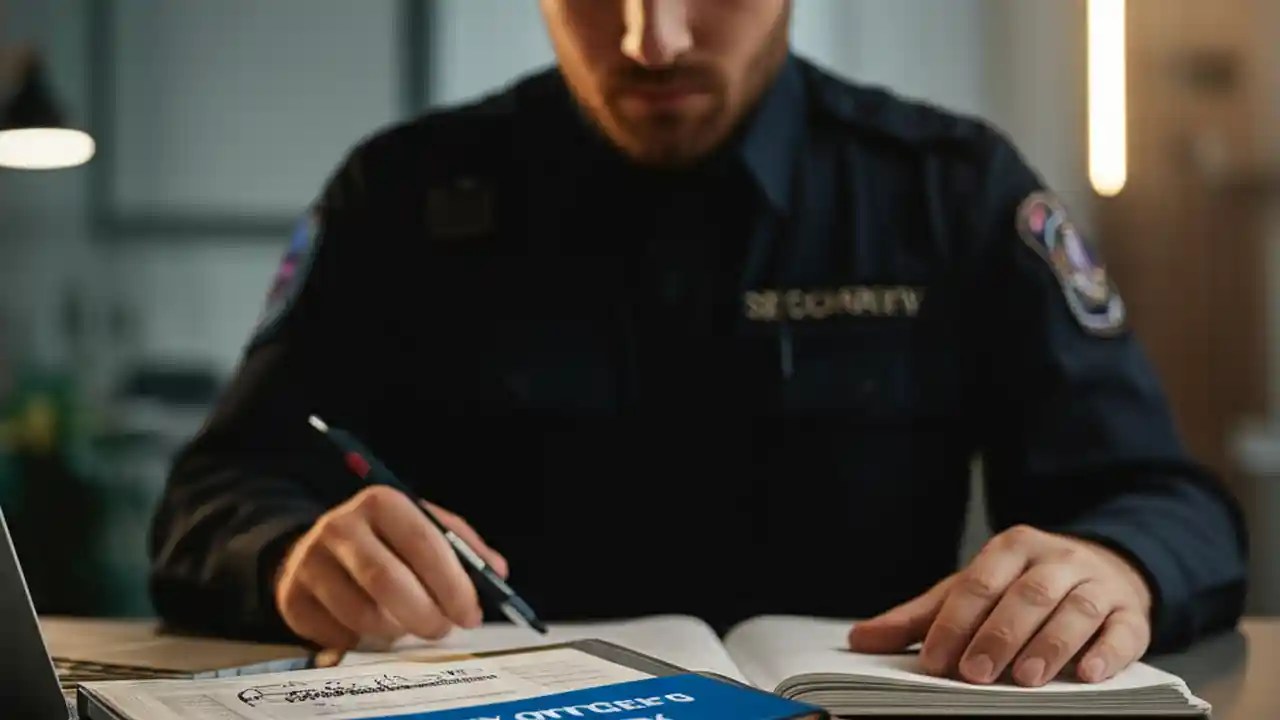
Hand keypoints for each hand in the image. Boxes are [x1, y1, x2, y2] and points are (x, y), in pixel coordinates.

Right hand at [274, 486, 507, 648]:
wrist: (317, 546)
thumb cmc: (385, 540)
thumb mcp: (423, 527)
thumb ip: (463, 548)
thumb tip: (498, 574)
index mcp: (382, 501)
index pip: (423, 543)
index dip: (452, 583)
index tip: (471, 613)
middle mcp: (341, 526)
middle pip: (388, 581)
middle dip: (426, 615)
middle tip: (443, 630)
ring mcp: (310, 562)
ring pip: (363, 615)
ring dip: (396, 631)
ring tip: (406, 624)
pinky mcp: (291, 597)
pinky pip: (338, 636)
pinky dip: (363, 641)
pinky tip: (370, 627)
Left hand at [849, 525, 1151, 686]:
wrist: (1103, 570)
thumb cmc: (1022, 588)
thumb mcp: (972, 592)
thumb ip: (921, 618)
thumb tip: (859, 639)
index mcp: (1011, 548)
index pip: (977, 583)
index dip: (954, 623)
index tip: (935, 660)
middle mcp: (1056, 559)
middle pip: (1024, 595)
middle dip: (997, 636)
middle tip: (975, 674)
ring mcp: (1097, 584)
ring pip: (1073, 610)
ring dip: (1050, 645)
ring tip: (1026, 678)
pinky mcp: (1131, 612)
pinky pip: (1124, 630)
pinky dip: (1108, 652)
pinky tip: (1090, 675)